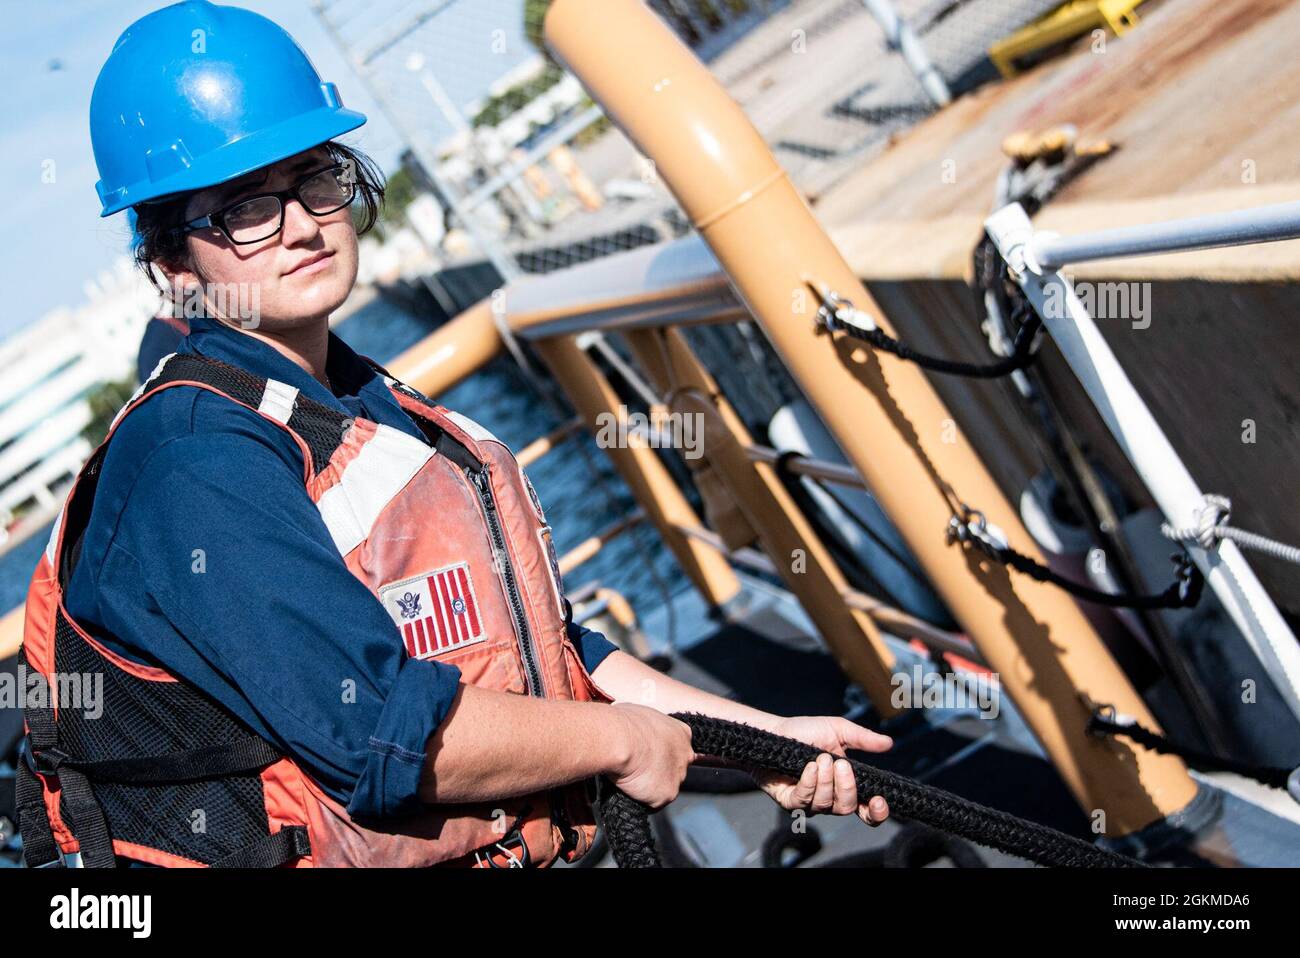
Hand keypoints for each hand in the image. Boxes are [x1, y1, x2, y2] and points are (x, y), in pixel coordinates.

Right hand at [607, 703, 695, 808]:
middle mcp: (685, 755)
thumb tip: (635, 733)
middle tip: (638, 770)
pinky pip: (654, 803)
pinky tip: (630, 791)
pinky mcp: (668, 794)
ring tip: (630, 780)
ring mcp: (678, 776)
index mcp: (681, 733)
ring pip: (665, 787)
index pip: (677, 748)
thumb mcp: (640, 716)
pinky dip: (642, 800)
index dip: (661, 753)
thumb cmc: (623, 723)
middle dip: (659, 772)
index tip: (648, 756)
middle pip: (675, 769)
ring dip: (650, 787)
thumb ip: (647, 728)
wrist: (620, 740)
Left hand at [756, 715, 892, 825]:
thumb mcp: (837, 730)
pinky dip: (809, 783)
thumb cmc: (804, 732)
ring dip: (825, 780)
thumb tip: (889, 743)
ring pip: (826, 805)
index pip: (866, 810)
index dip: (876, 812)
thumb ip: (862, 738)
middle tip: (840, 764)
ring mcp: (809, 803)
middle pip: (848, 808)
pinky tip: (809, 767)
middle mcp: (829, 799)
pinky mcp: (790, 802)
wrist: (771, 732)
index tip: (879, 800)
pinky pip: (804, 801)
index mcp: (844, 785)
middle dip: (847, 786)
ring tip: (819, 758)